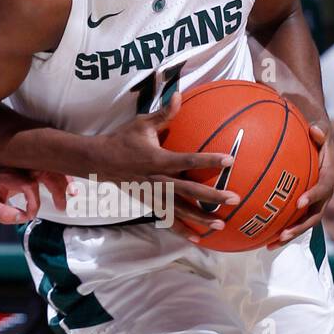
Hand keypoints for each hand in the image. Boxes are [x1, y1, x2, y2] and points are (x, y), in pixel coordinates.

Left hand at [0, 165, 71, 224]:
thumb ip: (2, 213)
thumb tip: (22, 218)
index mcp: (8, 174)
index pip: (29, 185)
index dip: (34, 202)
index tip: (30, 215)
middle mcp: (19, 164)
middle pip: (46, 171)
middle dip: (58, 189)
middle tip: (62, 207)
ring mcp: (26, 161)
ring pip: (52, 165)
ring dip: (64, 179)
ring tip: (73, 194)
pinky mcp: (31, 161)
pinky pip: (51, 164)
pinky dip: (62, 173)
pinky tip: (69, 183)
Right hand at [89, 92, 239, 241]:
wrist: (99, 161)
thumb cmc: (122, 140)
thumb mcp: (141, 124)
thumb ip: (164, 113)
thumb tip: (179, 94)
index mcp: (158, 160)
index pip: (188, 160)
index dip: (209, 161)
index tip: (229, 161)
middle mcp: (157, 180)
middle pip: (189, 191)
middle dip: (212, 196)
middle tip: (234, 199)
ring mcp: (153, 194)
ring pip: (180, 210)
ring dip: (200, 218)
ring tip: (220, 225)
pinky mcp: (150, 203)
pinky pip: (168, 219)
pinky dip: (182, 230)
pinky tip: (197, 239)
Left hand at [264, 121, 333, 247]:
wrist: (314, 129)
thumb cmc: (313, 124)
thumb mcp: (319, 122)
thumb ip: (320, 128)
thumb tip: (316, 131)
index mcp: (330, 172)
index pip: (325, 186)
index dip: (314, 195)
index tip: (299, 202)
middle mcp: (324, 189)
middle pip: (316, 213)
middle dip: (301, 226)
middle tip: (284, 234)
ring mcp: (314, 198)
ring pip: (305, 220)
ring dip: (290, 234)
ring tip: (271, 244)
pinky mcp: (303, 201)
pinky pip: (294, 217)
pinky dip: (281, 227)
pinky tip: (261, 237)